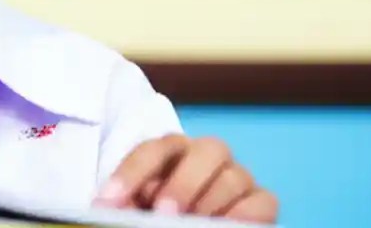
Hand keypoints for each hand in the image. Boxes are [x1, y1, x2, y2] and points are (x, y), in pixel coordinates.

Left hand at [95, 134, 277, 223]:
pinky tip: (222, 226)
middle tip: (163, 213)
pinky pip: (261, 202)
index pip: (154, 151)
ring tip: (191, 224)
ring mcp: (239, 177)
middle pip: (207, 151)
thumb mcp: (142, 208)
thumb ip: (133, 204)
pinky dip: (242, 216)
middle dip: (183, 184)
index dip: (131, 174)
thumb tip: (114, 210)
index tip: (108, 203)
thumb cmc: (160, 212)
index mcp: (173, 152)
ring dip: (209, 203)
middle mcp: (209, 156)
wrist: (191, 219)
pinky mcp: (262, 202)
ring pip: (234, 177)